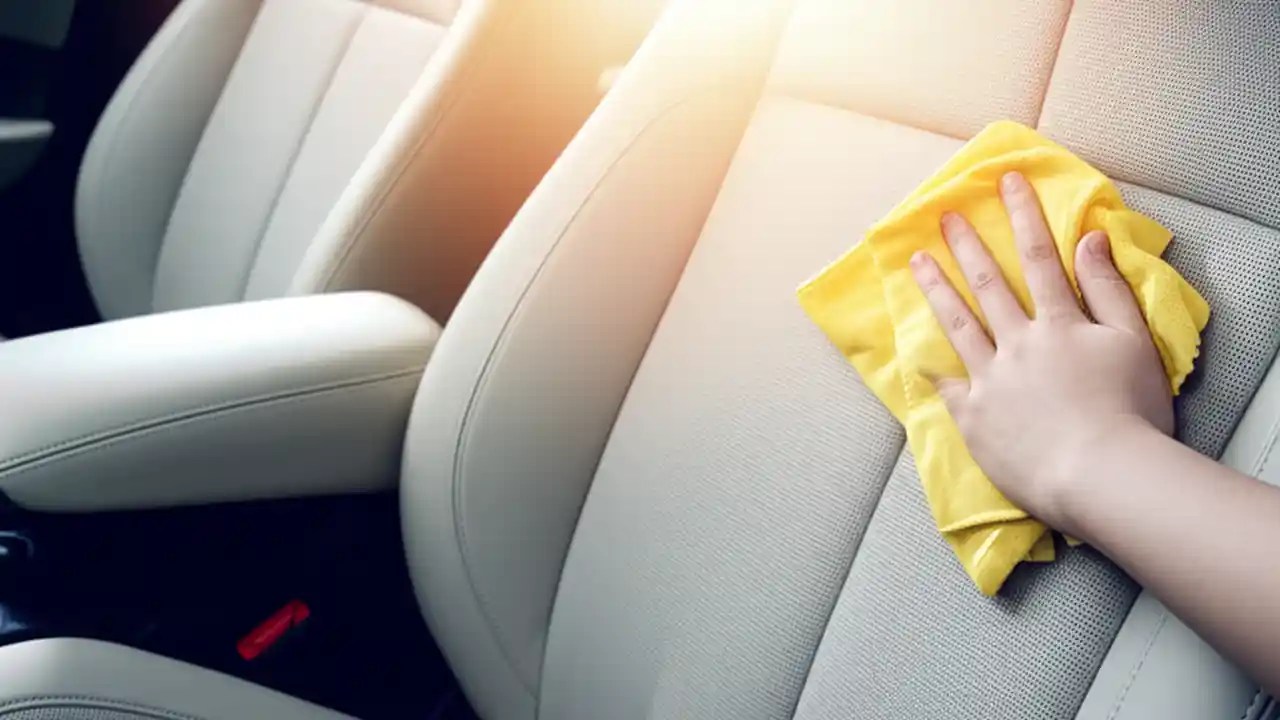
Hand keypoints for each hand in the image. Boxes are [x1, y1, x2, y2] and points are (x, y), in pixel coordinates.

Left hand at [910, 171, 1172, 533]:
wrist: (1099, 474)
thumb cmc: (1130, 412)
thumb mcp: (1134, 343)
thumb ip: (1110, 290)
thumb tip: (1089, 239)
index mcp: (1060, 325)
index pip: (1039, 257)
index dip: (1022, 215)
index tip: (1006, 182)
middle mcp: (1018, 344)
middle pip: (988, 285)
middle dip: (966, 244)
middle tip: (944, 214)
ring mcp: (990, 380)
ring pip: (957, 324)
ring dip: (936, 288)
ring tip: (917, 260)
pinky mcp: (974, 418)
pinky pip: (947, 386)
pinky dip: (930, 367)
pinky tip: (913, 351)